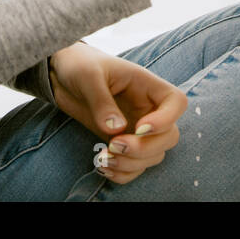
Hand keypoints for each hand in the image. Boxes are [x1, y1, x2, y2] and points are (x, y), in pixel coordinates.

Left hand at [48, 43, 185, 185]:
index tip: (139, 127)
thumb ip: (102, 101)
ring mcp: (136, 128)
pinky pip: (135, 166)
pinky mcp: (122, 143)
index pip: (176, 102)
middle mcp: (147, 108)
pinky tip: (102, 167)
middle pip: (169, 136)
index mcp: (146, 85)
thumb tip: (117, 129)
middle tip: (114, 145)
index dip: (166, 119)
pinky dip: (123, 173)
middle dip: (145, 148)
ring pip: (154, 155)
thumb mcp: (87, 76)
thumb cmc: (79, 65)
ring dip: (131, 163)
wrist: (63, 75)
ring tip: (102, 159)